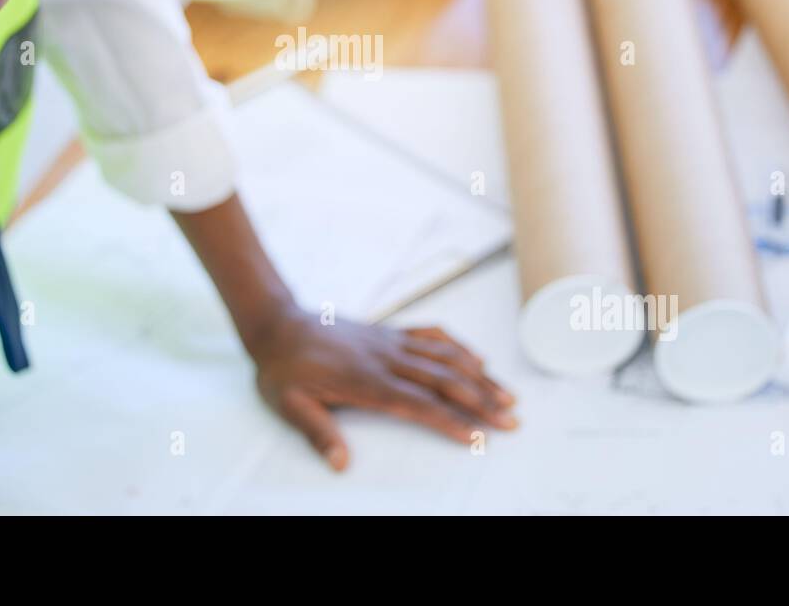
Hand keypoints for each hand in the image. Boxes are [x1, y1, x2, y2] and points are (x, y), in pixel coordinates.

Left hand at [249, 309, 516, 470]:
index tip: (477, 437)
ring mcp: (389, 342)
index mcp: (363, 380)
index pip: (417, 404)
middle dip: (481, 401)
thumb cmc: (281, 370)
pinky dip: (458, 346)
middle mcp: (384, 358)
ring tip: (507, 395)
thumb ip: (317, 433)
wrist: (277, 325)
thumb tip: (339, 463)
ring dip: (479, 375)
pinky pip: (431, 335)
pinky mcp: (389, 333)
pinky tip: (476, 359)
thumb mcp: (288, 405)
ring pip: (444, 356)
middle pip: (443, 380)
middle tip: (511, 420)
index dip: (450, 421)